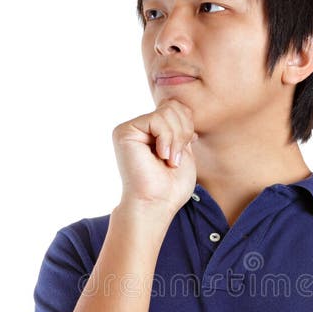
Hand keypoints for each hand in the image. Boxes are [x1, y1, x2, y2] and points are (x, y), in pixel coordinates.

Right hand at [112, 98, 198, 215]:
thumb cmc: (170, 187)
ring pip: (167, 111)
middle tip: (176, 158)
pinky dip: (167, 139)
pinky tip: (161, 156)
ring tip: (169, 160)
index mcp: (152, 132)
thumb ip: (181, 127)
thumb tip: (183, 108)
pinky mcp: (124, 132)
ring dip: (176, 139)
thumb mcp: (183, 150)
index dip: (187, 127)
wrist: (156, 204)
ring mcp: (130, 128)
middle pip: (173, 106)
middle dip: (183, 132)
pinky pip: (157, 119)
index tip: (182, 152)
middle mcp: (139, 128)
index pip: (177, 109)